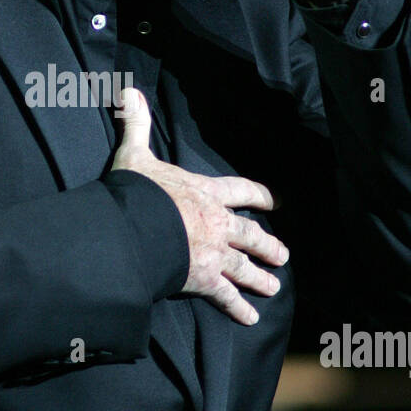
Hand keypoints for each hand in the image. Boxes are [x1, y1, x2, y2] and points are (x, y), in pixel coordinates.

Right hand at [112, 89, 288, 324]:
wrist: (137, 227)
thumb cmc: (138, 192)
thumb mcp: (136, 154)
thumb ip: (136, 124)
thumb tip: (127, 91)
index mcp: (206, 193)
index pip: (241, 191)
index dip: (259, 196)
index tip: (276, 201)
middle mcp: (217, 223)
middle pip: (251, 234)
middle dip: (268, 245)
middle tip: (283, 255)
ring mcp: (214, 252)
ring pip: (245, 266)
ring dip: (260, 278)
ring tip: (273, 287)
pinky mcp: (204, 279)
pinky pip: (226, 296)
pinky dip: (239, 309)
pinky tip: (251, 319)